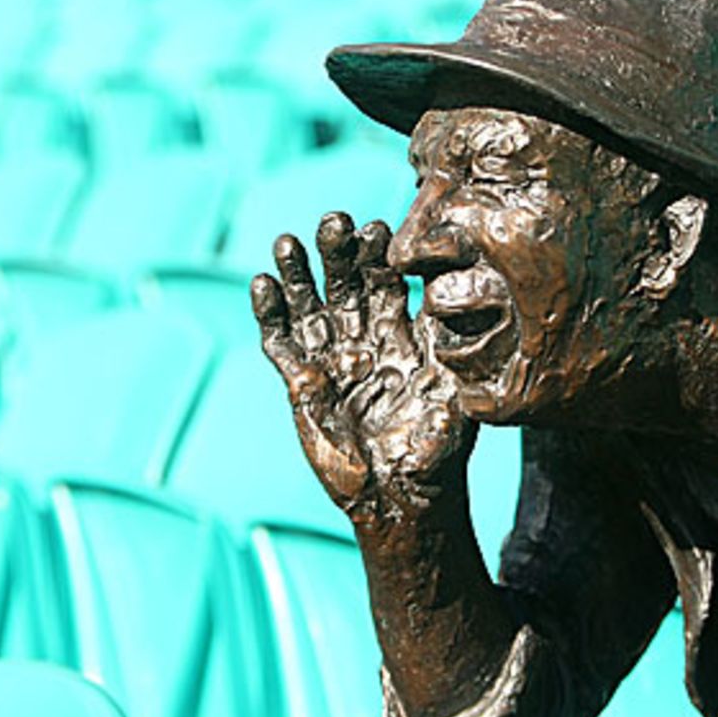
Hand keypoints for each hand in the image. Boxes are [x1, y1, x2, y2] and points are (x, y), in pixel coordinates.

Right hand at [251, 213, 474, 517]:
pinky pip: (282, 343)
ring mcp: (329, 357)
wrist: (404, 496)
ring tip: (288, 241)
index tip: (378, 229)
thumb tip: (455, 295)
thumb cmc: (438, 445)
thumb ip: (449, 344)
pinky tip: (262, 284)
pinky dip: (270, 315)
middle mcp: (363, 338)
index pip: (387, 282)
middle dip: (337, 252)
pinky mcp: (300, 382)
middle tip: (334, 220)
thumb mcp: (453, 389)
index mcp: (401, 333)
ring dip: (298, 273)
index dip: (380, 256)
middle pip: (345, 283)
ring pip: (309, 305)